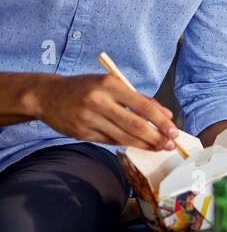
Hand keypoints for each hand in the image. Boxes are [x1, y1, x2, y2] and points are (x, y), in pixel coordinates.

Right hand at [32, 74, 178, 151]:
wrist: (47, 96)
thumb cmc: (86, 88)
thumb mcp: (112, 84)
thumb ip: (139, 99)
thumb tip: (165, 115)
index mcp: (109, 85)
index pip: (143, 106)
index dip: (161, 121)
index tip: (174, 130)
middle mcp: (98, 101)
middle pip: (135, 125)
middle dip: (156, 137)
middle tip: (169, 144)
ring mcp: (88, 119)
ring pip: (124, 137)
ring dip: (144, 144)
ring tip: (158, 147)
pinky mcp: (81, 133)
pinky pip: (110, 141)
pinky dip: (126, 143)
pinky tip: (137, 144)